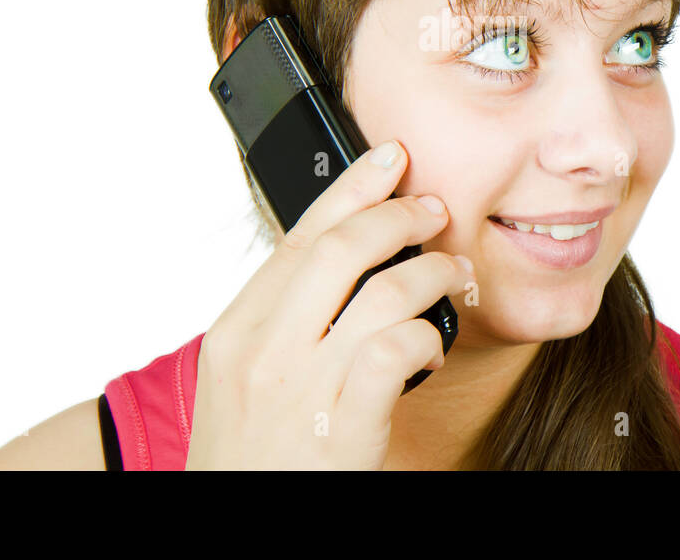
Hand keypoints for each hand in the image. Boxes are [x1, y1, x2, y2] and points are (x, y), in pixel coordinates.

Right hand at [185, 140, 474, 469]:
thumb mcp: (245, 379)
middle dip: (398, 215)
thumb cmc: (251, 456)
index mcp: (235, 332)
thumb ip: (284, 320)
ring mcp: (300, 390)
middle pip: (338, 250)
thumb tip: (347, 258)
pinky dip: (427, 337)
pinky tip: (434, 344)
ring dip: (432, 274)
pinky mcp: (340, 430)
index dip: (350, 188)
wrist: (224, 534)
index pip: (298, 238)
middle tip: (435, 209)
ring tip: (455, 277)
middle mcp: (262, 353)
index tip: (389, 156)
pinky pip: (394, 352)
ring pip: (381, 293)